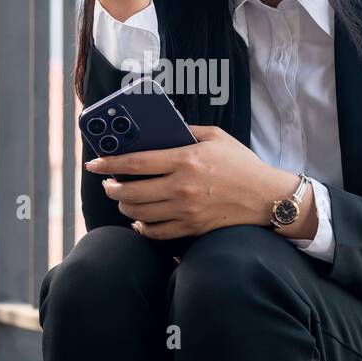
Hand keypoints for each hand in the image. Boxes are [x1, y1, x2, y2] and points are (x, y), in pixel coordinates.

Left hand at [85, 125, 315, 240]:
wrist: (266, 197)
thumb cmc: (241, 164)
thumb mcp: (216, 137)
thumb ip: (186, 131)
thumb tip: (159, 129)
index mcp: (185, 159)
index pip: (136, 162)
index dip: (109, 163)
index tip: (95, 164)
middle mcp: (182, 186)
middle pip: (130, 191)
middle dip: (111, 188)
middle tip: (107, 184)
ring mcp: (186, 210)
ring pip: (139, 212)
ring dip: (124, 206)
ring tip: (122, 199)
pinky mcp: (192, 228)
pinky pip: (156, 232)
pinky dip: (141, 227)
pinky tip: (138, 220)